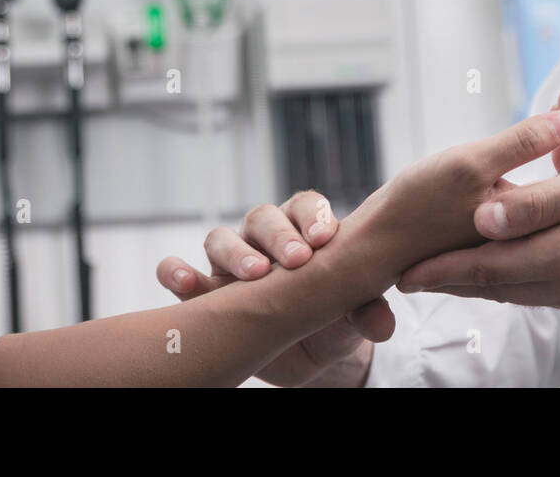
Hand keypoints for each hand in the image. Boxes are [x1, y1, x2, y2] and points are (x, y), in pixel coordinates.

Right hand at [156, 190, 393, 387]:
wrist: (308, 354)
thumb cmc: (333, 320)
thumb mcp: (353, 318)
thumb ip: (366, 311)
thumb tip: (382, 323)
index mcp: (303, 231)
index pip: (305, 206)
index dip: (312, 216)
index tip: (325, 238)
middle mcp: (263, 240)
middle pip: (261, 217)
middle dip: (277, 235)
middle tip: (296, 260)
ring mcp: (229, 263)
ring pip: (219, 238)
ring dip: (234, 253)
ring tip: (254, 274)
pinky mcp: (205, 293)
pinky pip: (177, 271)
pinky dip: (176, 271)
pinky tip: (186, 283)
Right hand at [345, 109, 559, 279]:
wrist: (377, 243)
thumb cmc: (416, 207)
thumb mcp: (469, 165)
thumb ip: (520, 145)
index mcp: (535, 228)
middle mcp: (534, 237)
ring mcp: (521, 235)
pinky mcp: (507, 230)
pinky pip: (546, 197)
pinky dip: (553, 169)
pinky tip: (550, 146)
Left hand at [396, 150, 559, 316]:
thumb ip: (537, 203)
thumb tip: (482, 220)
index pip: (488, 272)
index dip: (445, 272)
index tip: (407, 274)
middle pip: (503, 283)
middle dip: (460, 272)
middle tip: (422, 270)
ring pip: (531, 277)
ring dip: (502, 255)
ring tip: (467, 246)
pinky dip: (540, 251)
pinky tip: (533, 231)